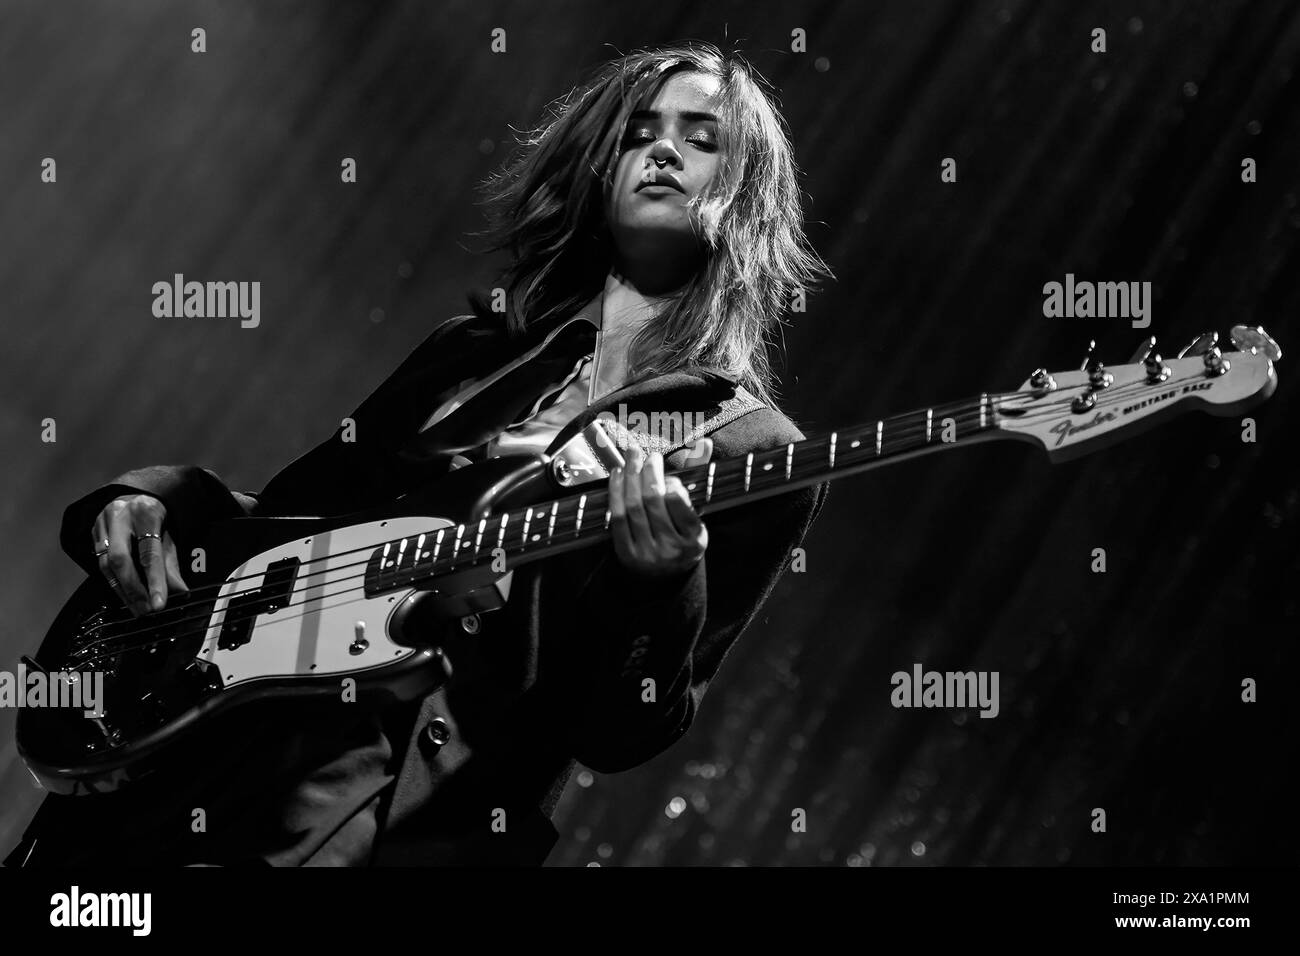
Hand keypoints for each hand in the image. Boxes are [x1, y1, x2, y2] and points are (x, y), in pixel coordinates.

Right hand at [90, 494, 188, 615]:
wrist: (134, 494)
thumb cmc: (156, 517)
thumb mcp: (169, 535)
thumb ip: (172, 563)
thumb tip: (181, 591)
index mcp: (146, 512)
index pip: (149, 551)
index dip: (155, 580)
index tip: (159, 603)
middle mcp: (120, 515)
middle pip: (121, 559)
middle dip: (133, 589)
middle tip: (146, 610)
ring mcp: (102, 522)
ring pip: (106, 564)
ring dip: (122, 591)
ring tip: (137, 608)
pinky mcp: (92, 531)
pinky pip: (99, 562)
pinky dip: (113, 583)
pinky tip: (124, 596)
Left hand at [608, 440, 710, 577]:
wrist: (666, 577)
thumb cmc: (682, 538)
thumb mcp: (696, 516)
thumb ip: (695, 481)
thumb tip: (704, 443)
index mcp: (694, 539)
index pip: (677, 501)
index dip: (669, 480)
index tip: (665, 471)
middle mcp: (670, 549)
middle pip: (652, 500)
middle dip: (646, 471)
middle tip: (645, 454)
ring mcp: (646, 553)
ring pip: (633, 506)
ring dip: (629, 476)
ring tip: (630, 458)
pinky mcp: (626, 554)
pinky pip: (617, 517)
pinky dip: (615, 492)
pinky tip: (617, 475)